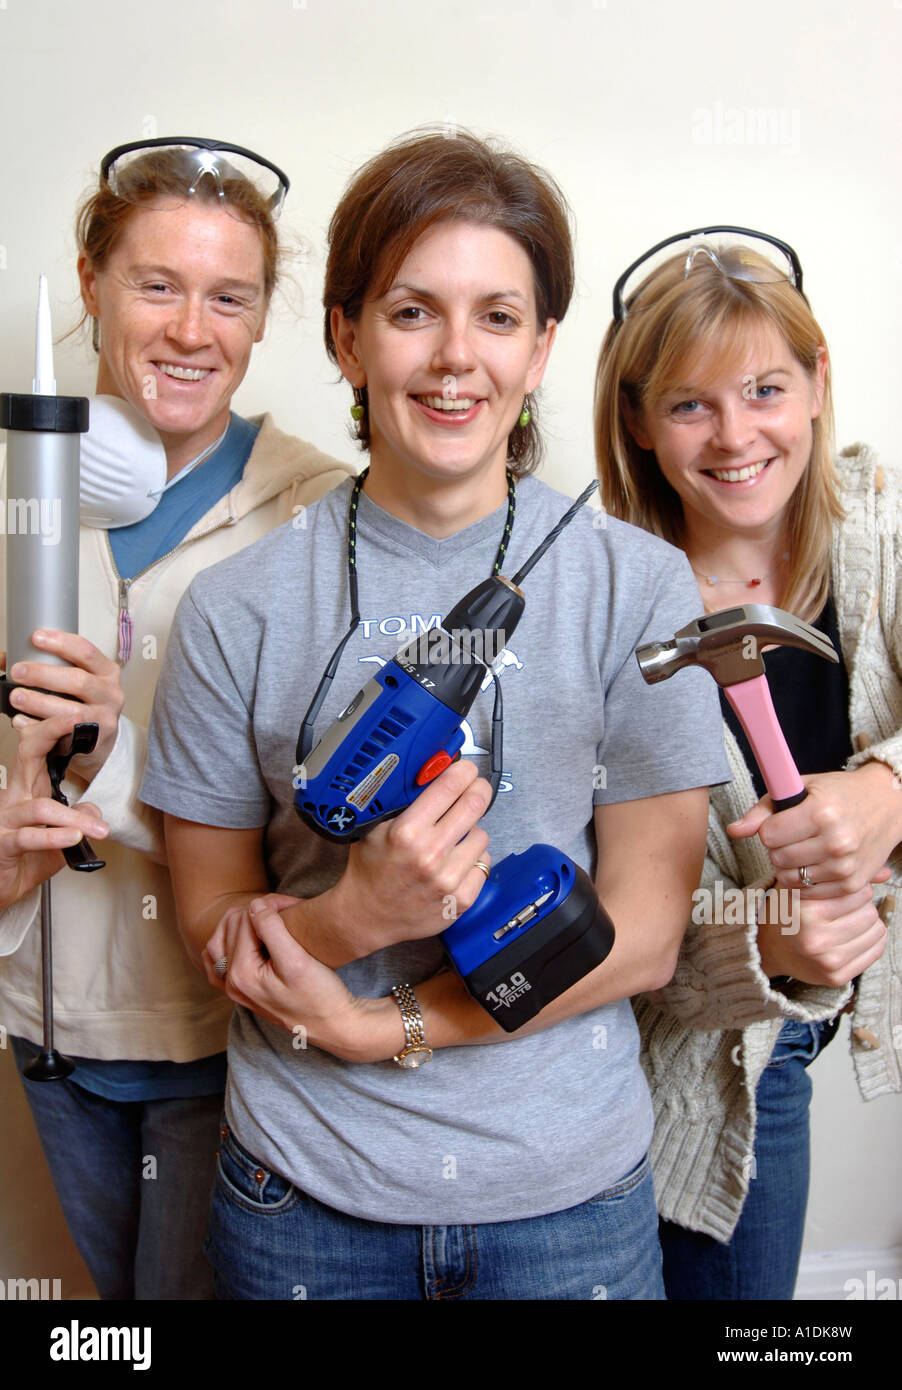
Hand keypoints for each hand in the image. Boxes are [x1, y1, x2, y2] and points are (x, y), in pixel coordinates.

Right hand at [0, 708, 109, 908]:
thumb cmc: (24, 861)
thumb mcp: (59, 838)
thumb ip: (77, 820)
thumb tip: (95, 809)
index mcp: (27, 790)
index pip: (37, 750)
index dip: (55, 730)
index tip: (82, 716)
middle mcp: (14, 798)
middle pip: (27, 755)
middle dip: (51, 733)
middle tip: (78, 722)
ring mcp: (5, 820)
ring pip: (41, 808)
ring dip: (75, 818)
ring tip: (100, 829)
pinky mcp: (3, 844)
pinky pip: (29, 837)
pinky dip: (54, 837)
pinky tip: (74, 838)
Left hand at [4, 630, 124, 782]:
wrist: (101, 739)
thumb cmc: (85, 703)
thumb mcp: (77, 681)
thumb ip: (50, 667)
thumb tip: (7, 658)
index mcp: (106, 671)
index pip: (86, 651)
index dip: (61, 643)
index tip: (35, 638)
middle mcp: (110, 693)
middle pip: (78, 680)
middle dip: (43, 674)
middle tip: (18, 672)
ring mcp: (105, 717)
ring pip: (71, 710)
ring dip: (39, 702)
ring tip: (16, 697)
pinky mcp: (95, 739)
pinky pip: (64, 732)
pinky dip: (39, 726)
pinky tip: (23, 721)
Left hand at [202, 895, 397, 1061]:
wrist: (331, 1023)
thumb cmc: (320, 994)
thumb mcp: (297, 959)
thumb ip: (271, 929)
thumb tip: (255, 905)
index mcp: (241, 974)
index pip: (245, 920)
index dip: (270, 905)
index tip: (293, 903)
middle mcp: (230, 983)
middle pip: (231, 926)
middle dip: (257, 911)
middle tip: (285, 907)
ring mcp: (233, 989)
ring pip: (220, 939)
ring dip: (242, 923)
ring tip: (267, 919)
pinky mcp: (241, 991)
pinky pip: (219, 959)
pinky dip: (228, 942)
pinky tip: (247, 937)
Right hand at [295, 757, 492, 963]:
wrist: (367, 916)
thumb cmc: (371, 869)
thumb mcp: (374, 827)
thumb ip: (402, 802)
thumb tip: (432, 772)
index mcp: (407, 832)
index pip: (449, 786)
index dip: (464, 771)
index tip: (466, 769)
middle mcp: (430, 854)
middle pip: (475, 804)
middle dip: (479, 790)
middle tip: (476, 788)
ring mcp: (448, 879)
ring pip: (482, 835)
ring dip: (471, 831)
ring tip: (453, 838)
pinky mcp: (461, 900)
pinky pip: (483, 864)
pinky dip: (473, 859)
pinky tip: (454, 862)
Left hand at [728, 764, 901, 894]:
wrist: (886, 805)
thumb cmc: (838, 793)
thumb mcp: (800, 788)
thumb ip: (762, 810)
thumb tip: (734, 830)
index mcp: (821, 813)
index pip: (768, 835)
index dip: (769, 829)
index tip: (781, 822)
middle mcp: (836, 842)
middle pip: (777, 858)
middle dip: (778, 847)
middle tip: (794, 835)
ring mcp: (845, 866)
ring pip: (790, 878)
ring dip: (790, 865)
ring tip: (804, 847)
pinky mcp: (852, 884)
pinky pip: (809, 891)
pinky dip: (805, 880)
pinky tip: (815, 862)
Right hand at [756, 879, 886, 985]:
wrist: (768, 949)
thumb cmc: (788, 912)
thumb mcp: (803, 885)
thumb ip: (840, 875)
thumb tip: (885, 873)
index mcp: (806, 912)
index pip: (858, 891)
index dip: (852, 888)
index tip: (841, 891)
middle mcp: (816, 939)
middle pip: (870, 912)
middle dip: (861, 907)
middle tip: (844, 908)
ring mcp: (827, 961)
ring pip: (877, 931)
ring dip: (867, 924)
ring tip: (847, 921)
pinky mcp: (837, 977)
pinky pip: (876, 951)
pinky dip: (869, 941)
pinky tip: (852, 937)